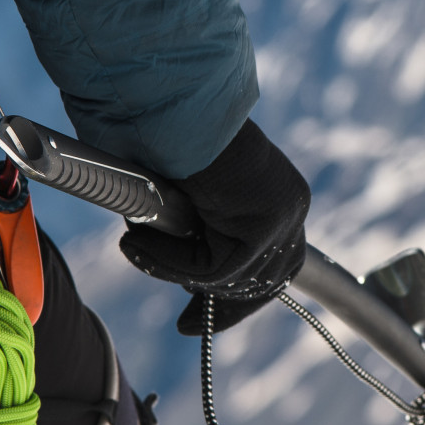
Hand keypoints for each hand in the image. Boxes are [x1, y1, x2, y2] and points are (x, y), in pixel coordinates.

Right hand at [119, 120, 309, 333]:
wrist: (169, 99)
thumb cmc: (166, 132)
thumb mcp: (189, 194)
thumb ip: (197, 231)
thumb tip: (186, 275)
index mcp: (280, 197)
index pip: (275, 265)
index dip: (242, 297)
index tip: (204, 316)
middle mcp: (290, 208)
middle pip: (265, 282)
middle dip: (222, 307)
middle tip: (186, 325)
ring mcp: (282, 217)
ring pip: (230, 278)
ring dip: (177, 270)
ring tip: (134, 246)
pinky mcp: (262, 226)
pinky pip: (214, 269)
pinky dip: (171, 262)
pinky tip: (137, 242)